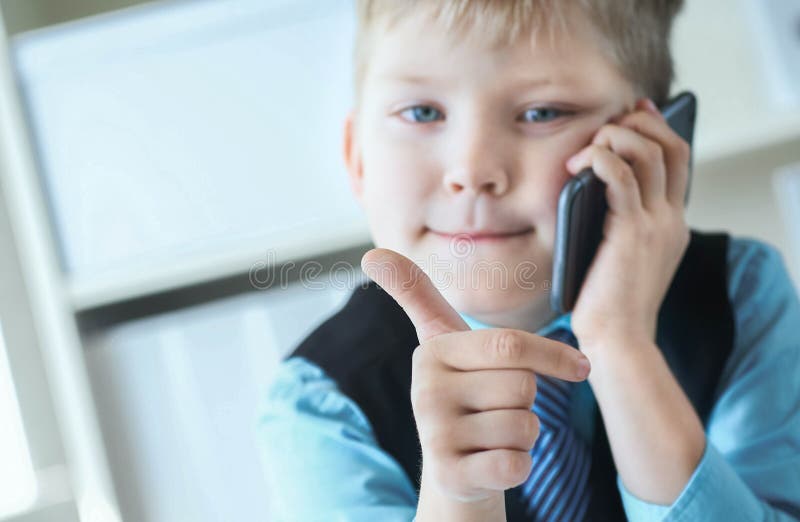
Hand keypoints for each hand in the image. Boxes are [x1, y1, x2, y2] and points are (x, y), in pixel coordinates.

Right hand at [361, 248, 590, 520]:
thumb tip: (371, 254)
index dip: (554, 356)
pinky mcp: (449, 476)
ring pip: (524, 426)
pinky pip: (515, 465)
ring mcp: (434, 436)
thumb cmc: (462, 395)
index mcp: (431, 353)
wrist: (454, 468)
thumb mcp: (443, 342)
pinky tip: (492, 463)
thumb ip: (414, 293)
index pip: (509, 344)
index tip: (582, 368)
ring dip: (522, 435)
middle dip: (526, 401)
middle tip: (497, 408)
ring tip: (492, 435)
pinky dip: (517, 466)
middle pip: (522, 386)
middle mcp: (425, 391)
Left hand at [565, 98, 690, 348]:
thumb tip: (590, 190)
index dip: (657, 128)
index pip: (678, 160)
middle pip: (669, 147)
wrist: (618, 340)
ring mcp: (655, 223)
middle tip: (606, 123)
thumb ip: (618, 224)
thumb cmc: (609, 304)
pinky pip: (619, 176)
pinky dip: (599, 159)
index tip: (634, 112)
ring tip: (585, 150)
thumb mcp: (620, 257)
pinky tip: (577, 166)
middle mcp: (671, 218)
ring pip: (647, 153)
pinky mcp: (630, 231)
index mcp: (672, 223)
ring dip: (614, 138)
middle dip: (639, 123)